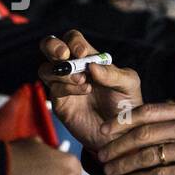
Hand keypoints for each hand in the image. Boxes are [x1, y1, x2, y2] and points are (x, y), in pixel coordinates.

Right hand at [38, 30, 142, 151]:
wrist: (120, 135)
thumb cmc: (126, 105)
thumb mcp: (128, 85)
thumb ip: (114, 73)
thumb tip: (91, 65)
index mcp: (89, 59)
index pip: (72, 39)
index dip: (73, 41)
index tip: (83, 53)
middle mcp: (73, 69)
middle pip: (49, 47)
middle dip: (53, 46)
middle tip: (64, 55)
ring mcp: (64, 86)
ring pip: (45, 69)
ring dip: (61, 71)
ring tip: (82, 80)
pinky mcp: (60, 103)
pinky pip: (54, 90)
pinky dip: (67, 87)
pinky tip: (85, 91)